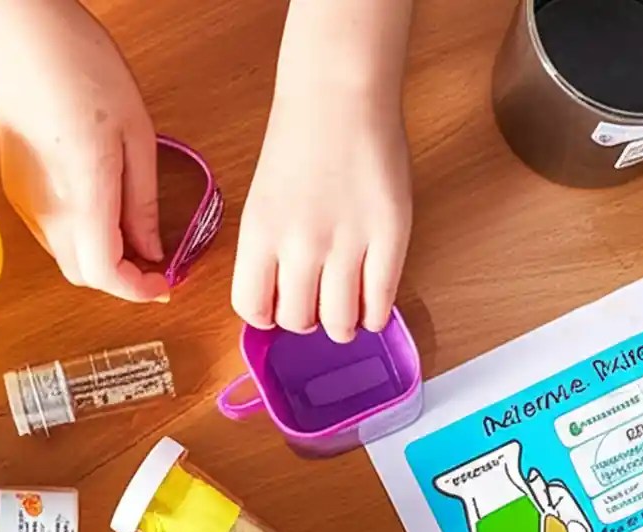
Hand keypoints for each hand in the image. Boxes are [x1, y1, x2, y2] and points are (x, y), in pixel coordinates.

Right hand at [0, 0, 167, 301]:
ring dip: (100, 260)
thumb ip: (142, 202)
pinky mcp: (16, 192)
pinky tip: (102, 213)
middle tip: (155, 262)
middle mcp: (47, 211)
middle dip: (122, 279)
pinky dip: (80, 240)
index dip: (138, 291)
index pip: (106, 274)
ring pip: (65, 258)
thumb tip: (153, 248)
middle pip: (84, 275)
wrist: (26, 44)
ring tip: (133, 234)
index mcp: (83, 196)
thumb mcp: (137, 135)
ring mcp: (26, 204)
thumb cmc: (83, 72)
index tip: (165, 283)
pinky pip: (51, 234)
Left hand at [233, 92, 411, 342]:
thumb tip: (281, 298)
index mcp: (259, 233)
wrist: (339, 96)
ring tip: (346, 315)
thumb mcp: (264, 199)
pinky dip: (374, 316)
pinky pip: (379, 302)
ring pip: (338, 322)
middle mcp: (299, 243)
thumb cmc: (298, 140)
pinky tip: (372, 308)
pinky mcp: (390, 237)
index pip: (252, 308)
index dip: (266, 316)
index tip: (278, 309)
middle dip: (305, 321)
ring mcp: (347, 242)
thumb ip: (269, 249)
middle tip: (316, 307)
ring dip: (341, 325)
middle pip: (297, 321)